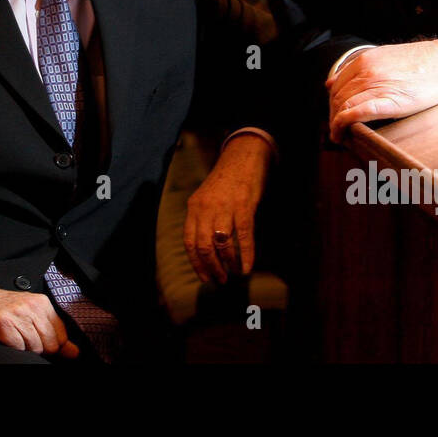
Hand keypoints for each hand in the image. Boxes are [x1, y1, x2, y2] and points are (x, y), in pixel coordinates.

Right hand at [0, 285, 80, 357]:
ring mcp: (18, 314)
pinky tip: (5, 338)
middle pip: (51, 344)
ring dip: (25, 348)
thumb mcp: (29, 314)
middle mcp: (32, 306)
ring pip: (35, 347)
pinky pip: (19, 348)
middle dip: (40, 349)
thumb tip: (74, 353)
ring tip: (13, 337)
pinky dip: (13, 348)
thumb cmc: (1, 310)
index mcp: (42, 302)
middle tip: (23, 339)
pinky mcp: (4, 324)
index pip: (62, 335)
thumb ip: (53, 332)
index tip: (41, 344)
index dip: (53, 346)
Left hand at [184, 135, 271, 283]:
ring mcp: (225, 207)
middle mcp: (206, 208)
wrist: (243, 156)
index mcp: (194, 206)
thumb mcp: (206, 197)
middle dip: (211, 267)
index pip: (189, 241)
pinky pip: (243, 236)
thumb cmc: (225, 180)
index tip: (204, 277)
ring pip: (221, 244)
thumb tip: (204, 248)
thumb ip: (202, 218)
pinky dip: (246, 255)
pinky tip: (247, 267)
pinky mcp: (244, 206)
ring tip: (233, 274)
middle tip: (219, 280)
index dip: (196, 263)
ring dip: (227, 264)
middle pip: (203, 246)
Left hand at [326, 40, 437, 141]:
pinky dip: (342, 124)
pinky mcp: (389, 101)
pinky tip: (341, 134)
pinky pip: (355, 113)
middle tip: (337, 128)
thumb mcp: (385, 57)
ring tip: (339, 135)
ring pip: (343, 106)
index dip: (332, 102)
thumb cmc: (422, 63)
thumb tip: (330, 82)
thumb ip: (358, 69)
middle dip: (333, 115)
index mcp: (364, 60)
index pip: (336, 85)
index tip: (335, 113)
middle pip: (337, 97)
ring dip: (336, 123)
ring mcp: (376, 85)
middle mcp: (366, 71)